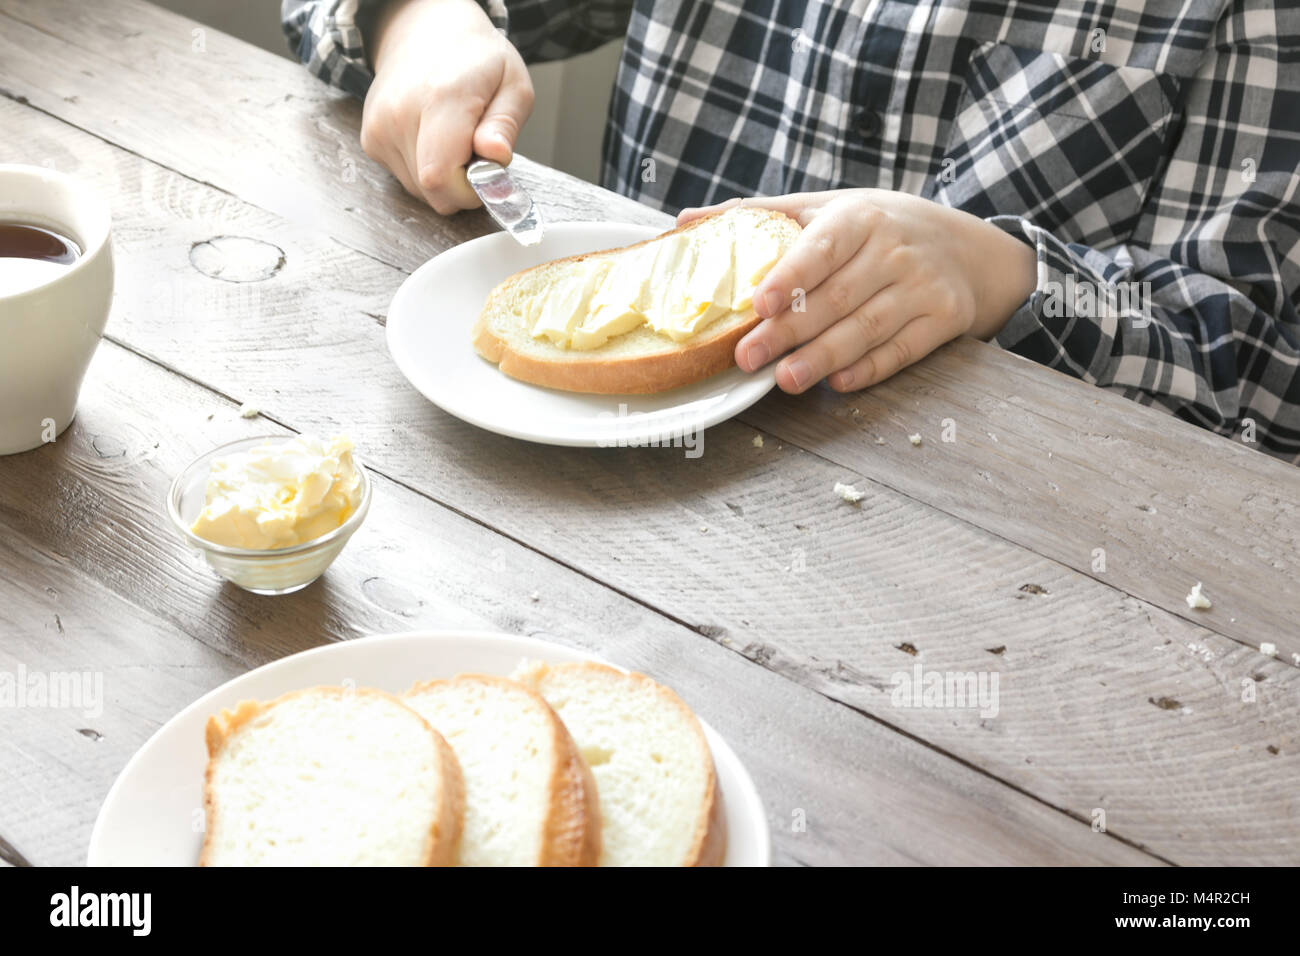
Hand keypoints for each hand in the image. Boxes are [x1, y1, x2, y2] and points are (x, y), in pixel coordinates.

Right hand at [361, 0, 533, 213]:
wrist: (424, 31)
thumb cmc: (476, 59)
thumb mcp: (513, 84)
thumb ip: (505, 125)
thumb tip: (495, 156)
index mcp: (441, 98)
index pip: (440, 177)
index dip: (469, 192)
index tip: (488, 173)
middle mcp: (400, 114)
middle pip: (432, 191)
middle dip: (461, 187)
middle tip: (477, 154)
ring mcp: (379, 128)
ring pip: (419, 191)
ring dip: (444, 179)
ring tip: (455, 140)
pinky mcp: (370, 140)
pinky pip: (406, 180)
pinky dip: (425, 170)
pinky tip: (433, 139)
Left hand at [677, 190, 1036, 392]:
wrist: (965, 247)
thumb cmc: (875, 228)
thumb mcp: (826, 209)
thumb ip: (759, 218)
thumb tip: (683, 223)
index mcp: (858, 217)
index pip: (821, 247)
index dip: (791, 275)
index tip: (759, 301)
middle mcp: (894, 249)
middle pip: (836, 297)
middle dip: (790, 331)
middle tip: (748, 359)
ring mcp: (922, 286)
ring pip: (867, 327)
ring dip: (825, 358)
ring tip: (786, 381)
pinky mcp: (943, 319)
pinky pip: (902, 350)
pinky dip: (870, 368)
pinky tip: (838, 383)